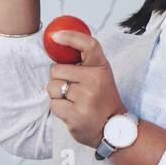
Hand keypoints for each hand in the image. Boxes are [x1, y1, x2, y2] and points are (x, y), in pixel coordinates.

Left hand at [45, 30, 125, 148]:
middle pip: (56, 69)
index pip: (88, 44)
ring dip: (57, 94)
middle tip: (72, 88)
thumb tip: (58, 42)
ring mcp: (85, 98)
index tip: (56, 36)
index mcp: (101, 68)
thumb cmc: (102, 99)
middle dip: (58, 78)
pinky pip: (53, 104)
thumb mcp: (100, 76)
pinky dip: (59, 108)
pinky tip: (72, 111)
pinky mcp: (75, 114)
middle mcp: (95, 81)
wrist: (113, 129)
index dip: (70, 36)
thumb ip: (84, 62)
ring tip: (73, 101)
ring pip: (52, 87)